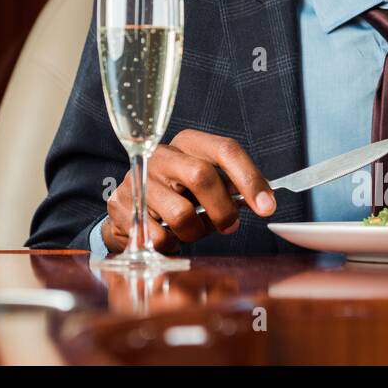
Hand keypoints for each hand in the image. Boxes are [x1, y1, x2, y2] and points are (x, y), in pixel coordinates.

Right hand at [101, 129, 275, 253]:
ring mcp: (137, 179)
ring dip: (194, 232)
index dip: (250, 178)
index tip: (267, 206)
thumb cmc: (176, 195)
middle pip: (202, 176)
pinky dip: (171, 245)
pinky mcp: (120, 206)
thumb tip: (263, 199)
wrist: (128, 209)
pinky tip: (167, 236)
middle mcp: (160, 155)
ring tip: (190, 230)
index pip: (225, 149)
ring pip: (181, 214)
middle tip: (230, 226)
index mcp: (187, 143)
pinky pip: (159, 237)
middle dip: (223, 209)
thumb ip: (229, 186)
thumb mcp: (202, 184)